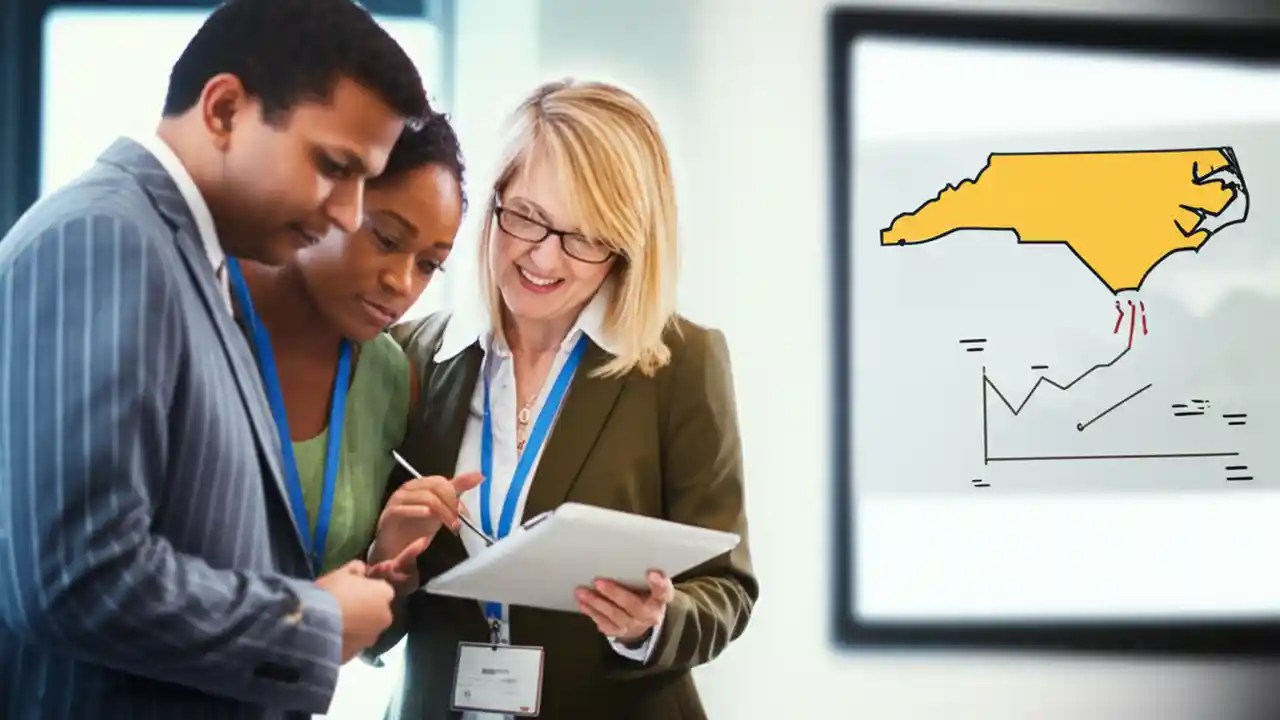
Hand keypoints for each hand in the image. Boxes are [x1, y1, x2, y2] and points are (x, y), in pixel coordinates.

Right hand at [315, 560, 394, 662]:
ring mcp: (372, 638)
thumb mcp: (341, 573)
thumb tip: (361, 570)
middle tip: (343, 605)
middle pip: (376, 611)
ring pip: (366, 630)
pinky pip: (353, 644)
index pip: (382, 589)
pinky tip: (330, 636)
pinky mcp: (357, 654)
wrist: (314, 624)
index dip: (367, 588)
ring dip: (356, 627)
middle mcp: (385, 617)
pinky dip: (346, 641)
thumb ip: (356, 569)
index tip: (352, 589)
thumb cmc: (331, 592)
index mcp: (385, 594)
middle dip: (364, 609)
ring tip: (335, 623)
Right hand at [369, 472, 483, 588]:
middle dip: (450, 505)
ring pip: (424, 497)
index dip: (455, 497)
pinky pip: (403, 508)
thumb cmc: (418, 527)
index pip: (442, 482)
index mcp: (421, 484)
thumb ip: (457, 491)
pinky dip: (417, 510)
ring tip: (450, 526)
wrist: (397, 548)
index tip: (464, 514)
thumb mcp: (442, 509)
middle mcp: (408, 488)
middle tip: (457, 522)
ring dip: (442, 512)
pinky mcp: (389, 514)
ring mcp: (397, 499)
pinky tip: (428, 515)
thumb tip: (479, 475)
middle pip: (435, 488)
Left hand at [575, 570, 673, 644]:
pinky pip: (605, 624)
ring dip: (596, 603)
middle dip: (614, 593)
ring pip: (614, 615)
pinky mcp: (620, 632)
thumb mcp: (652, 584)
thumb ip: (644, 574)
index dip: (659, 583)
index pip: (663, 591)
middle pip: (632, 605)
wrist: (646, 620)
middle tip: (598, 582)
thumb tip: (625, 554)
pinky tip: (583, 604)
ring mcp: (633, 625)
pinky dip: (592, 613)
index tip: (652, 573)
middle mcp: (648, 614)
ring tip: (582, 592)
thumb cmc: (647, 595)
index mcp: (660, 599)